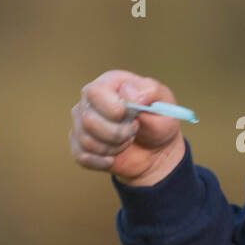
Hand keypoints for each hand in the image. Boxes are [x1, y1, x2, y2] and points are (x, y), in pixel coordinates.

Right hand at [70, 69, 184, 184]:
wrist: (156, 150)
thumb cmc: (159, 121)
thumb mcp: (165, 102)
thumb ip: (150, 91)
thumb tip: (129, 94)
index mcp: (109, 83)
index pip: (95, 92)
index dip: (114, 109)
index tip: (134, 118)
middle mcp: (90, 101)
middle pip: (89, 120)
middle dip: (117, 133)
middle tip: (134, 131)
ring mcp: (82, 123)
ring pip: (86, 141)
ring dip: (114, 147)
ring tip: (127, 141)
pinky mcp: (79, 145)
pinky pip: (83, 157)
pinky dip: (103, 161)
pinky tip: (115, 157)